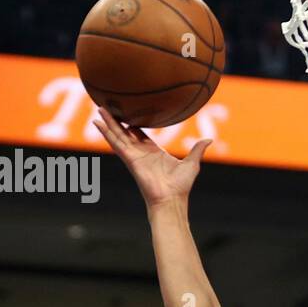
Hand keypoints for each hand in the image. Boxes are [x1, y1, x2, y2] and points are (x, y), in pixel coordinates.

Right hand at [94, 108, 209, 207]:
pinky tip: (98, 123)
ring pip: (118, 135)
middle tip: (109, 107)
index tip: (128, 114)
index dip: (134, 125)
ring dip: (109, 122)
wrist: (172, 199)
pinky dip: (107, 133)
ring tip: (99, 109)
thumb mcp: (192, 164)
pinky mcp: (130, 159)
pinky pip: (116, 143)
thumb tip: (209, 139)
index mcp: (154, 153)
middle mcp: (142, 153)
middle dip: (117, 121)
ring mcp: (134, 156)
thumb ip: (197, 150)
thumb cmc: (181, 186)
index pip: (141, 135)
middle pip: (126, 132)